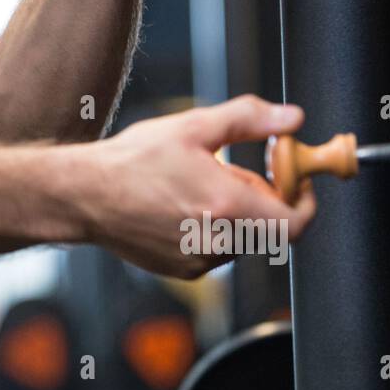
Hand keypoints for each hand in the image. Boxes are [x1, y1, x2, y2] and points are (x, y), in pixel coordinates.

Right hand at [78, 95, 317, 278]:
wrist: (84, 196)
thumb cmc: (132, 161)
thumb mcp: (193, 126)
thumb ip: (249, 120)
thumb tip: (292, 119)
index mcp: (227, 207)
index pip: (297, 221)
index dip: (305, 197)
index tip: (292, 174)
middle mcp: (218, 242)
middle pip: (271, 227)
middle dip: (264, 196)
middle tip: (236, 169)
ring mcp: (200, 261)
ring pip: (244, 237)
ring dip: (237, 211)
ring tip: (199, 183)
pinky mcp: (183, 270)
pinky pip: (218, 249)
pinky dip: (213, 227)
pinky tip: (181, 203)